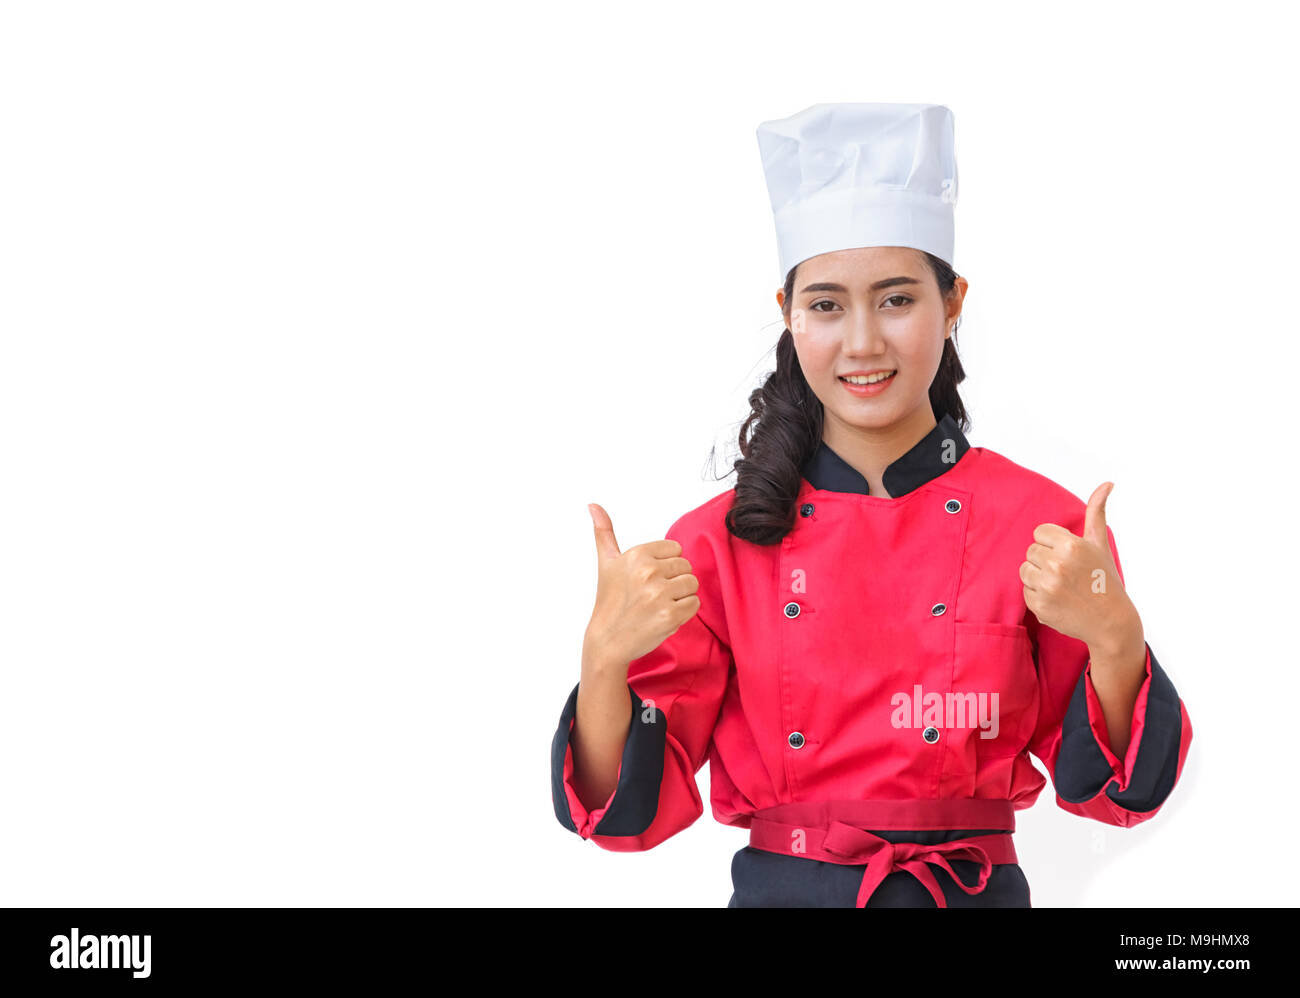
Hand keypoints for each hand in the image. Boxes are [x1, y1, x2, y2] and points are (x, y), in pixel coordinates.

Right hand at [584, 503, 700, 671]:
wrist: (608, 641)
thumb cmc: (609, 601)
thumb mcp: (606, 563)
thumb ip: (603, 531)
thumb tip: (593, 504)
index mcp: (637, 555)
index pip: (675, 550)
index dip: (665, 566)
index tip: (648, 579)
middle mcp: (648, 572)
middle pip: (686, 567)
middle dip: (674, 581)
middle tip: (652, 595)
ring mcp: (660, 594)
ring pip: (692, 585)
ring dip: (680, 597)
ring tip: (658, 605)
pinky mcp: (670, 616)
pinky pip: (694, 604)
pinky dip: (684, 612)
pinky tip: (664, 616)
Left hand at [1020, 481, 1140, 652]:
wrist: (1111, 621)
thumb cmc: (1104, 578)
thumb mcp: (1099, 543)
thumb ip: (1096, 511)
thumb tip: (1107, 483)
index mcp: (1070, 546)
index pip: (1039, 533)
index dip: (1052, 543)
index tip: (1068, 555)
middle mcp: (1057, 565)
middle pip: (1031, 551)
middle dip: (1046, 560)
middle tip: (1068, 573)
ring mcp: (1047, 587)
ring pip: (1025, 570)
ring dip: (1038, 577)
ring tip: (1062, 585)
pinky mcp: (1039, 606)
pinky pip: (1025, 592)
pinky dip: (1038, 596)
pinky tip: (1058, 600)